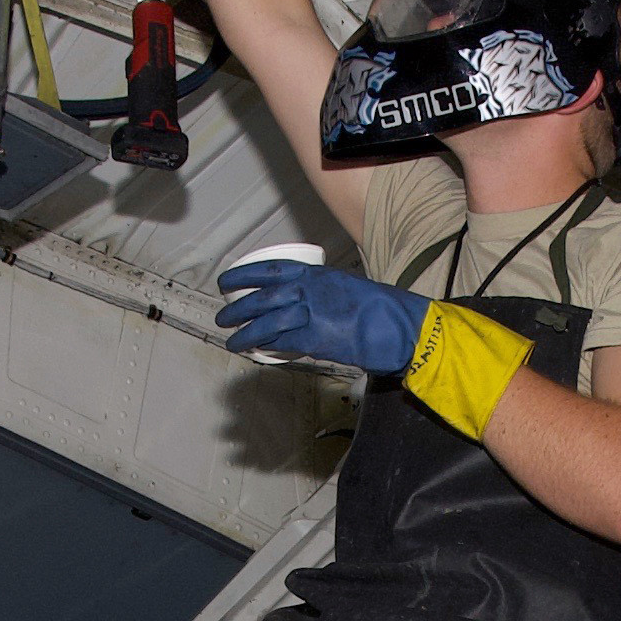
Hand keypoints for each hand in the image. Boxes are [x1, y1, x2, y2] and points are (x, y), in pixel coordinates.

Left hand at [214, 257, 427, 373]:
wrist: (398, 325)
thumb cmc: (379, 309)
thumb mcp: (346, 290)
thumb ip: (323, 296)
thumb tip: (305, 309)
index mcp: (318, 275)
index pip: (272, 270)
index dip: (246, 275)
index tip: (228, 281)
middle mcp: (311, 290)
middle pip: (263, 297)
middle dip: (239, 306)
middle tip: (223, 315)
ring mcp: (312, 312)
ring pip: (267, 321)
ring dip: (246, 331)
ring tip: (231, 339)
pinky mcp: (316, 337)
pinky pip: (282, 341)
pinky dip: (265, 346)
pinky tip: (254, 350)